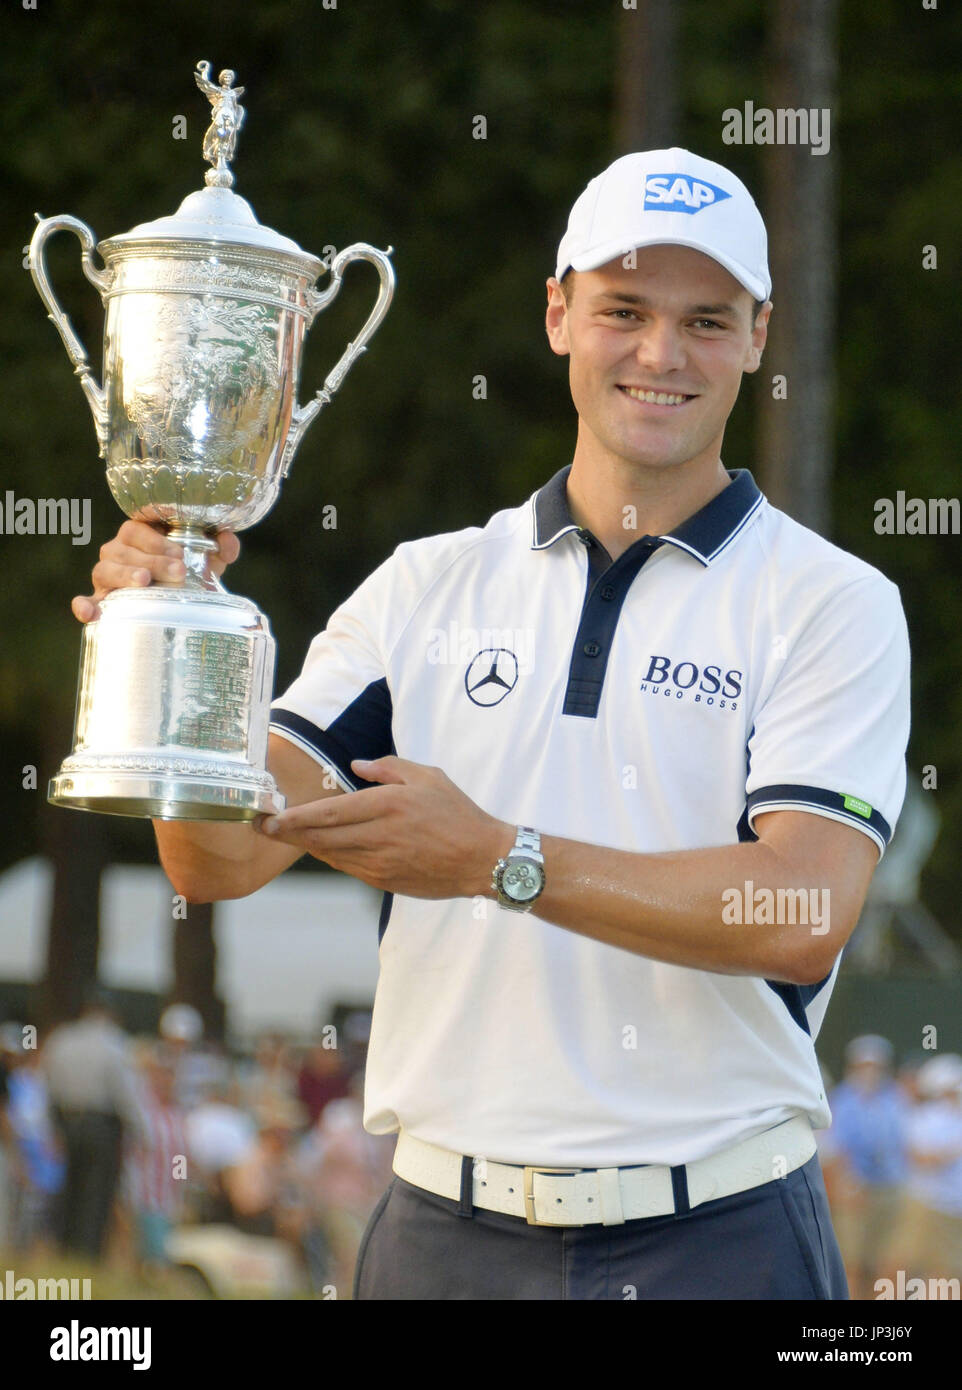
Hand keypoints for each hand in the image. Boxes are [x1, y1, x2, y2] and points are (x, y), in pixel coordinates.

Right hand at [71, 519, 240, 622]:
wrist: (182, 604)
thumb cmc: (190, 573)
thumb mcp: (208, 559)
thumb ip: (220, 547)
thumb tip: (227, 540)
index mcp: (139, 536)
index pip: (136, 529)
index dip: (155, 539)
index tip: (179, 552)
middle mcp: (118, 553)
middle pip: (122, 550)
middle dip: (151, 560)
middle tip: (177, 572)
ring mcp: (107, 577)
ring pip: (104, 570)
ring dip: (124, 575)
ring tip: (145, 582)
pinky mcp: (101, 602)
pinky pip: (86, 602)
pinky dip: (84, 606)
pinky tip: (91, 614)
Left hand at [254, 755, 513, 899]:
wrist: (482, 859)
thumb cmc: (458, 813)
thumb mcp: (428, 776)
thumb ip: (389, 768)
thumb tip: (356, 765)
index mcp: (388, 805)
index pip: (329, 813)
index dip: (295, 818)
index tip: (271, 818)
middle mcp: (379, 835)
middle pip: (321, 837)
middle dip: (289, 833)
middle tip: (265, 827)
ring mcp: (380, 863)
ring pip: (331, 855)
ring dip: (307, 845)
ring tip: (288, 835)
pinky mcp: (384, 881)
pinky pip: (348, 868)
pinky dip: (331, 857)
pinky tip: (323, 848)